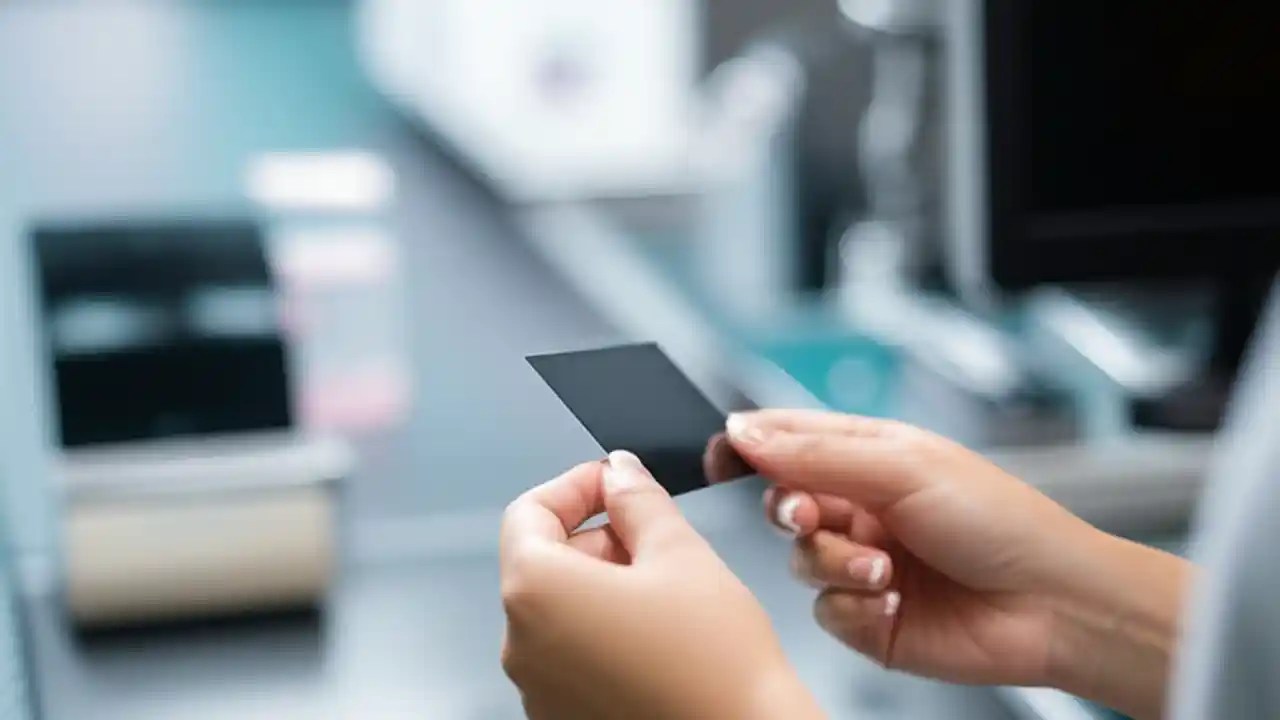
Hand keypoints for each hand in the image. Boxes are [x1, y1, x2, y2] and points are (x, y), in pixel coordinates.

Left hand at [500, 451, 823, 719]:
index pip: (529, 511)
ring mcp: (538, 690)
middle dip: (598, 537)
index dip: (577, 486)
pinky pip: (570, 657)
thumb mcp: (681, 553)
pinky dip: (603, 632)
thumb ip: (638, 500)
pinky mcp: (562, 718)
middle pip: (543, 561)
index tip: (616, 483)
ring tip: (667, 591)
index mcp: (536, 592)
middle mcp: (521, 645)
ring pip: (559, 610)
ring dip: (603, 585)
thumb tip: (619, 473)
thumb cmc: (718, 666)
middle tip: (656, 536)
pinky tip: (658, 636)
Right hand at [727, 410, 1188, 719]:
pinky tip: (894, 601)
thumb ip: (814, 453)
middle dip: (792, 510)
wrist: (1052, 606)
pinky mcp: (870, 618)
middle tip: (810, 515)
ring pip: (802, 559)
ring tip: (884, 570)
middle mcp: (864, 509)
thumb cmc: (1001, 522)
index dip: (751, 445)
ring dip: (835, 563)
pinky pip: (825, 610)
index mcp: (871, 457)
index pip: (791, 440)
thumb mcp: (901, 467)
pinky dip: (853, 605)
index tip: (723, 456)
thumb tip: (744, 430)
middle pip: (785, 501)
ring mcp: (865, 563)